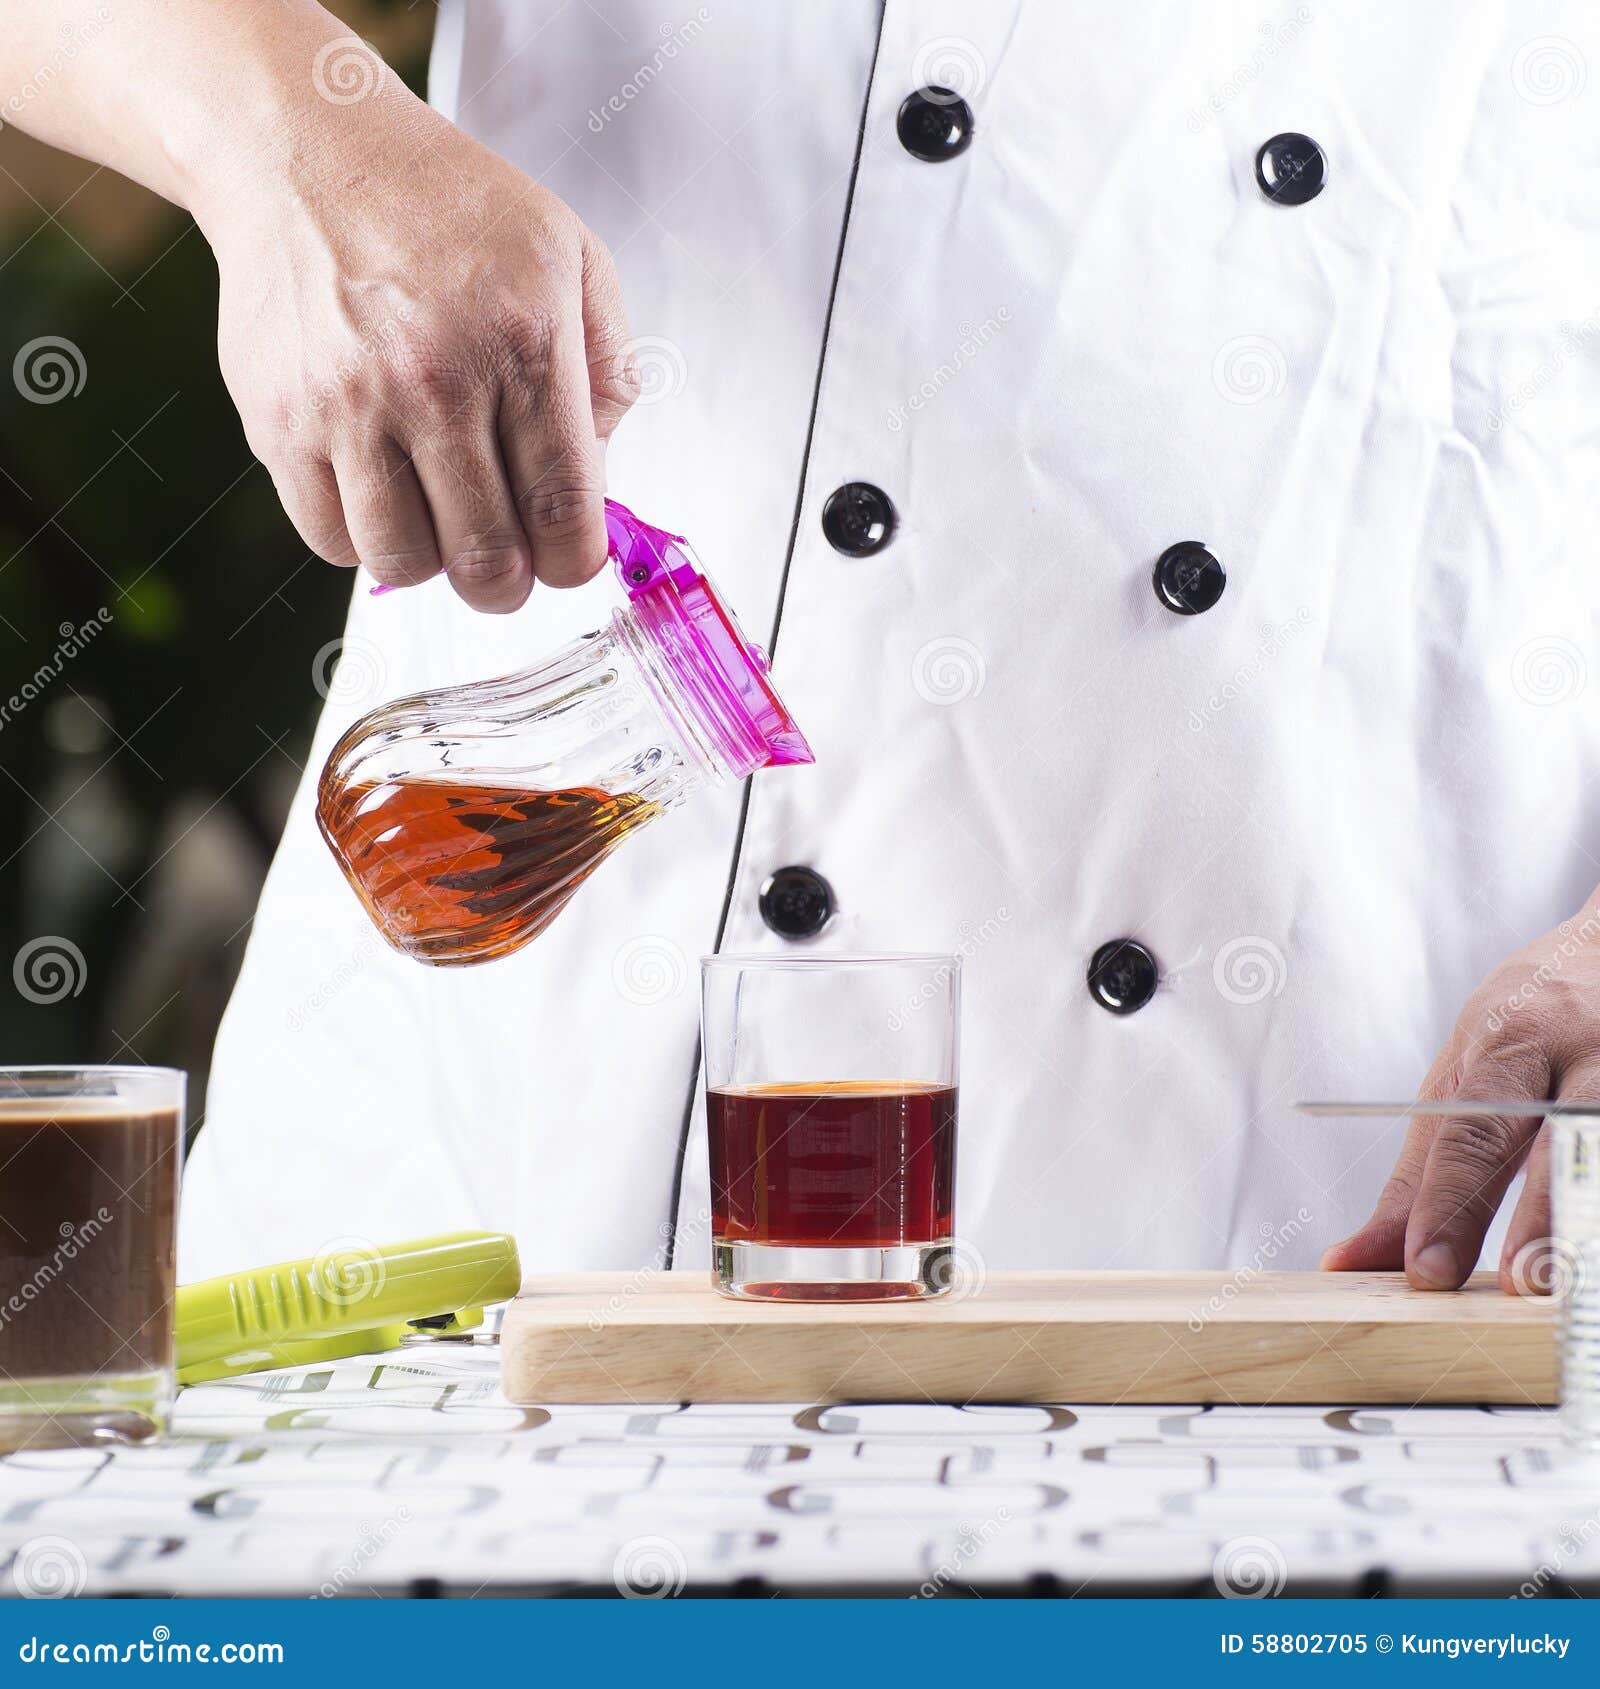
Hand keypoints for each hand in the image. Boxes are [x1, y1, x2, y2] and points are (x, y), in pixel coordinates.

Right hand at [205, 94, 637, 611]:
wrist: (307, 151)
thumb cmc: (447, 210)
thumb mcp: (572, 257)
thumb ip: (609, 374)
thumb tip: (597, 486)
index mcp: (524, 342)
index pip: (564, 510)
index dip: (573, 562)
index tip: (566, 558)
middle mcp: (435, 379)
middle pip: (487, 558)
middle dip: (507, 582)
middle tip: (505, 561)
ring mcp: (348, 405)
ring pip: (405, 562)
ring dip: (433, 561)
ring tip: (438, 516)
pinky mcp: (279, 420)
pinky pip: (329, 538)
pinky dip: (362, 536)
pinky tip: (380, 489)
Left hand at [1322, 902, 1599, 1291]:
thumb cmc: (1525, 1023)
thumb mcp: (1461, 1077)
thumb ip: (1419, 1175)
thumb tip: (1352, 1260)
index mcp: (1505, 1047)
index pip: (1468, 1133)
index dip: (1447, 1205)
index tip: (1423, 1271)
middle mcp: (1575, 1056)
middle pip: (1550, 1140)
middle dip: (1532, 1216)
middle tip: (1514, 1287)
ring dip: (1581, 1217)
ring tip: (1563, 1284)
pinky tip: (1594, 1253)